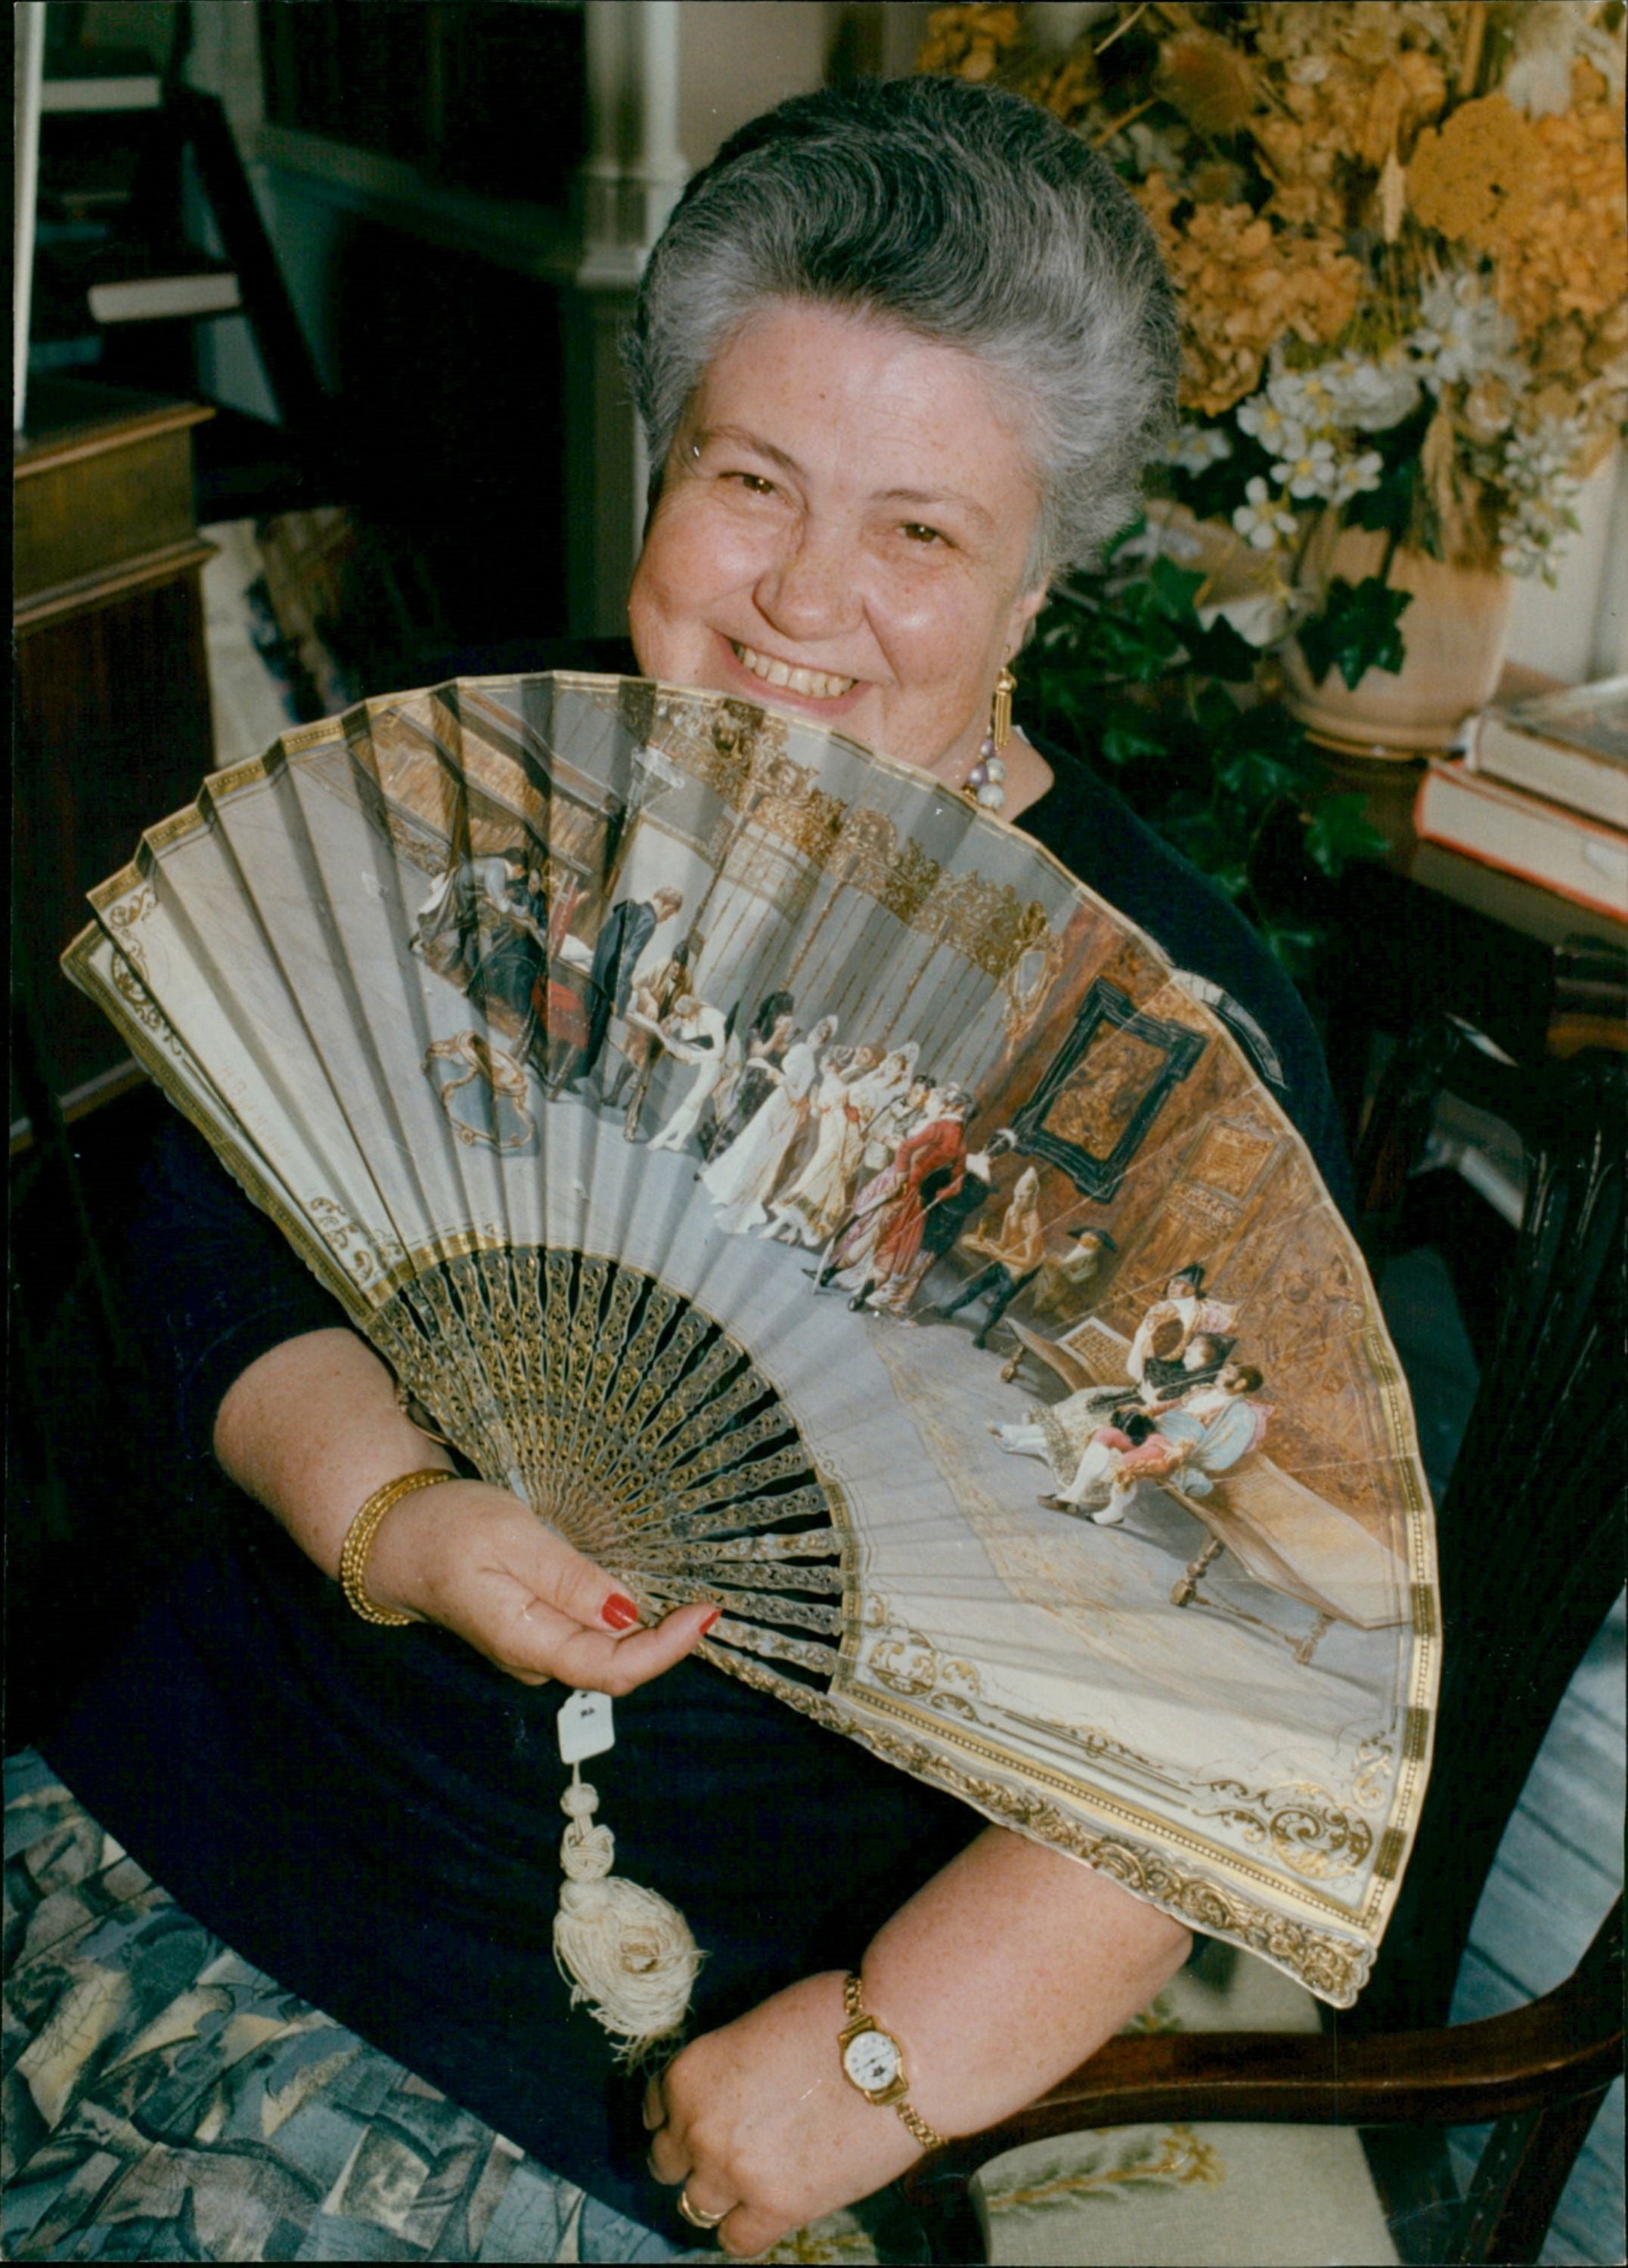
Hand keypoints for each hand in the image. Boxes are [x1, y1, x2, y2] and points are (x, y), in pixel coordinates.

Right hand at [364, 1477, 716, 1689]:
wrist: (393, 1538)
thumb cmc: (445, 1530)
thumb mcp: (511, 1537)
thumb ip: (569, 1578)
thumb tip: (627, 1613)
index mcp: (526, 1640)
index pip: (612, 1669)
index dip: (667, 1648)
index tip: (705, 1612)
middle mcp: (534, 1658)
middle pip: (616, 1666)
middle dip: (666, 1640)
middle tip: (706, 1599)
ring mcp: (534, 1649)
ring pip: (606, 1654)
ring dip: (649, 1631)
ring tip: (686, 1596)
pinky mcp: (535, 1631)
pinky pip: (590, 1638)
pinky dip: (623, 1620)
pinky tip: (645, 1592)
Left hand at [644, 1972, 919, 2256]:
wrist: (895, 2048)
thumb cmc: (836, 2017)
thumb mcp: (759, 2026)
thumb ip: (731, 2067)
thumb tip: (736, 2090)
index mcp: (688, 2072)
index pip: (654, 2108)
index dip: (678, 2114)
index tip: (699, 2117)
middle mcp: (697, 2126)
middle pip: (665, 2162)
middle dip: (690, 2156)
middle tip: (726, 2148)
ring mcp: (733, 2173)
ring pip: (694, 2206)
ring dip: (717, 2194)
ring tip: (750, 2179)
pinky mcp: (776, 2209)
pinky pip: (735, 2242)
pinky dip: (745, 2229)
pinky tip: (767, 2210)